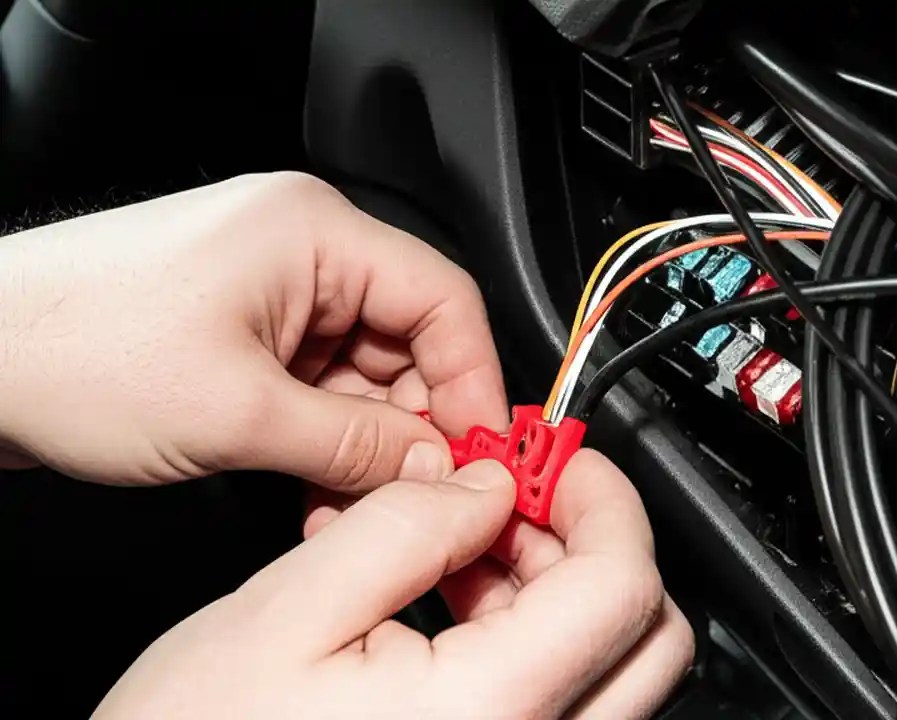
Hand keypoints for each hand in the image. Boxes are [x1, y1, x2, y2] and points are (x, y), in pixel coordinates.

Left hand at [0, 172, 506, 487]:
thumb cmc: (72, 349)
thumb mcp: (239, 415)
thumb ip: (357, 445)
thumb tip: (439, 466)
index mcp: (314, 232)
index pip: (443, 299)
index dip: (473, 380)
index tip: (485, 448)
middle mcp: (301, 250)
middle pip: (408, 340)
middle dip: (417, 422)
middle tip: (423, 490)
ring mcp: (271, 291)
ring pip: (363, 373)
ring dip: (368, 441)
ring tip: (356, 501)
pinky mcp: (245, 329)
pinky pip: (318, 385)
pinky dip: (328, 438)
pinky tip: (323, 485)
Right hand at [94, 450, 694, 718]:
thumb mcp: (286, 612)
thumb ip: (406, 527)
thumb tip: (488, 484)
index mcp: (491, 712)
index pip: (622, 584)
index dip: (601, 498)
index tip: (554, 460)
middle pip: (644, 635)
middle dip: (591, 544)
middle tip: (516, 499)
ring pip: (608, 669)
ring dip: (557, 589)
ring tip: (462, 547)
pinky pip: (560, 704)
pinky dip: (531, 641)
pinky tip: (454, 606)